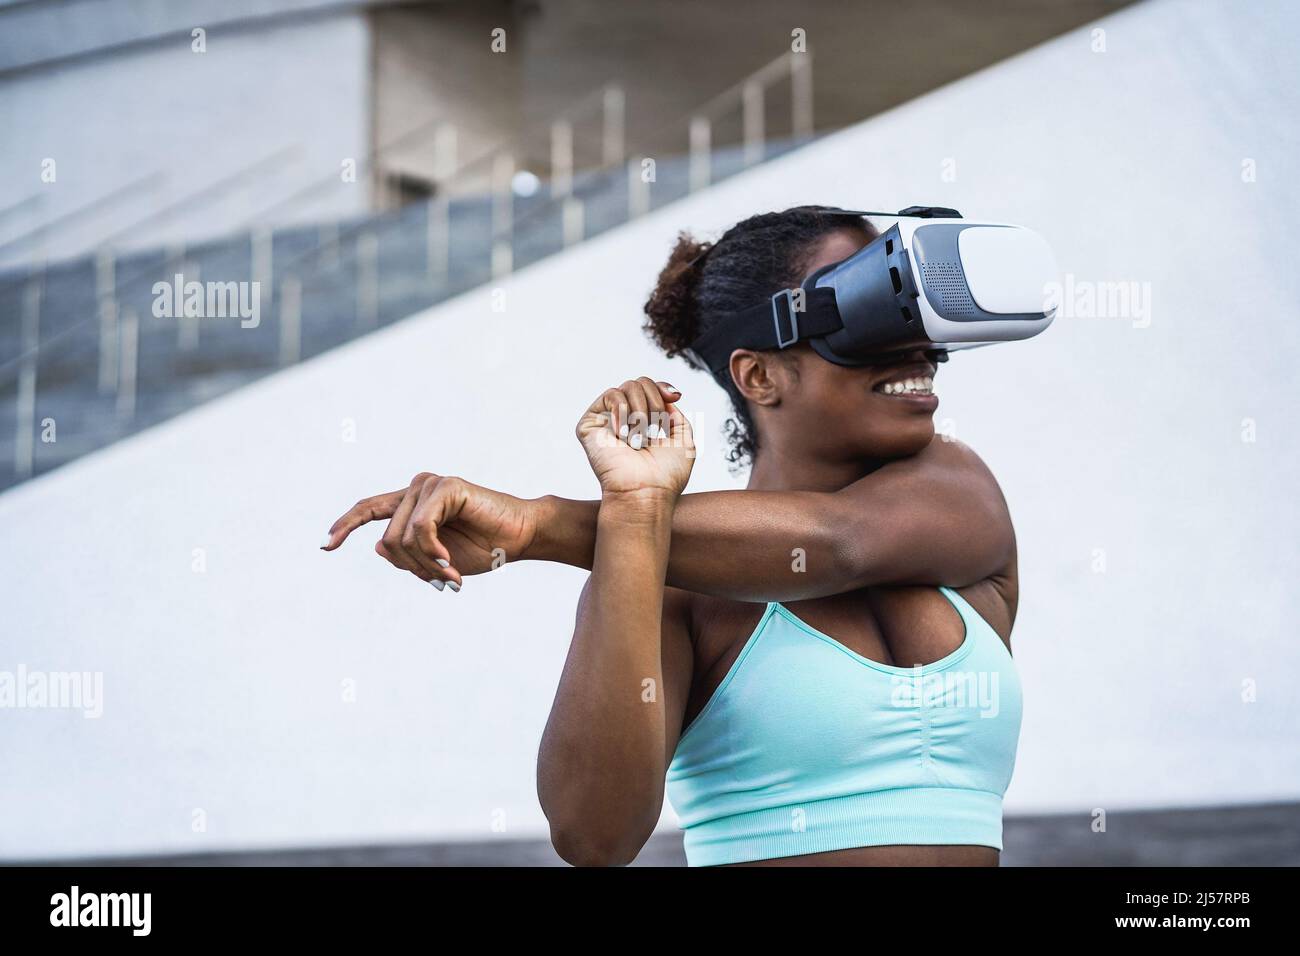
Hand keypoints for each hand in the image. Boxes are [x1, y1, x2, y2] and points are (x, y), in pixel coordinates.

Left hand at [322, 473, 538, 589]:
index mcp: (412, 503)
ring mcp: (430, 484)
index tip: (325, 546)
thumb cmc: (482, 548)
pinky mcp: (446, 486)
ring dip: (425, 563)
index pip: (368, 509)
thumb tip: (378, 546)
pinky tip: (448, 562)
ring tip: (449, 574)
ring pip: (402, 536)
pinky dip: (432, 551)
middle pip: (387, 538)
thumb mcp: (436, 560)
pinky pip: (420, 527)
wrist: (520, 538)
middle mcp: (417, 489)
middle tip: (441, 581)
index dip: (344, 526)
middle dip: (412, 567)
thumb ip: (406, 554)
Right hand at [575, 377, 693, 498]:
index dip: (662, 388)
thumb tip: (665, 395)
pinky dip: (623, 411)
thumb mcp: (684, 439)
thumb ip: (675, 414)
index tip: (674, 397)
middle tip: (655, 430)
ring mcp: (608, 421)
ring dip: (642, 411)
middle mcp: (626, 420)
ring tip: (640, 437)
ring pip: (627, 386)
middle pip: (640, 382)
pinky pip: (610, 395)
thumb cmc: (666, 474)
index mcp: (645, 423)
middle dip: (655, 402)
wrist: (646, 492)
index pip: (650, 388)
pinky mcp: (591, 424)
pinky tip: (625, 434)